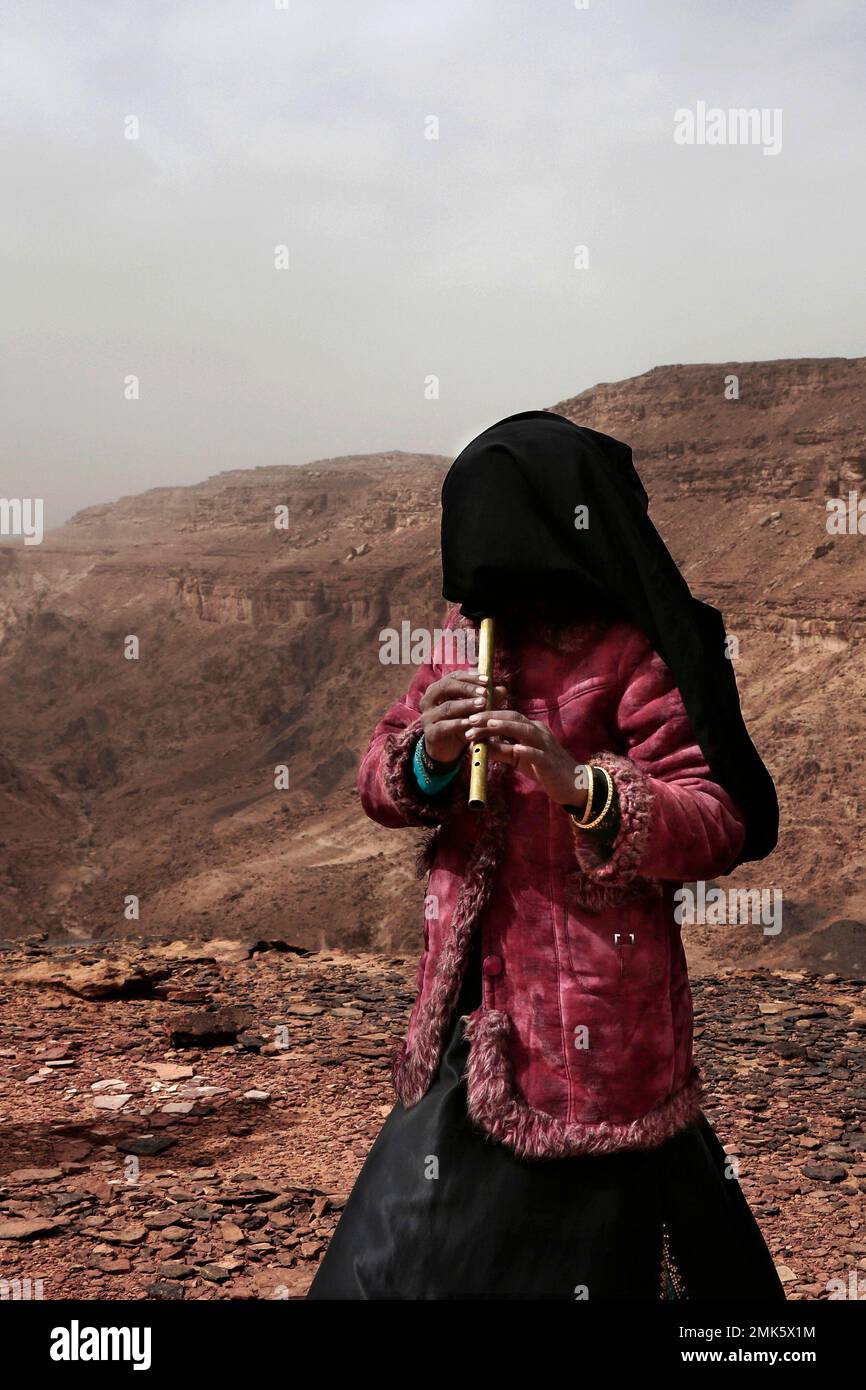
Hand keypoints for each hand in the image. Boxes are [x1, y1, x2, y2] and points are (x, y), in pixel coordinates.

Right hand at [418, 670, 507, 763]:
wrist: (447, 750)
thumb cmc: (461, 724)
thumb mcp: (474, 710)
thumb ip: (487, 699)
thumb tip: (502, 690)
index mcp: (438, 689)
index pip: (453, 677)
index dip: (470, 678)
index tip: (487, 681)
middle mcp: (428, 700)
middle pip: (446, 687)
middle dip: (467, 689)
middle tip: (485, 693)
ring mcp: (427, 716)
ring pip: (447, 707)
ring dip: (466, 705)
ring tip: (482, 705)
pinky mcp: (430, 733)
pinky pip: (444, 726)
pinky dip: (458, 724)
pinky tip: (470, 723)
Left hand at [464, 708, 587, 809]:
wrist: (572, 784)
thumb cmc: (543, 769)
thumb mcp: (518, 758)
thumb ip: (501, 750)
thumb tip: (479, 745)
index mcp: (531, 729)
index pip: (508, 716)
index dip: (489, 715)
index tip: (469, 717)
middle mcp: (538, 732)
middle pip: (514, 718)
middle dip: (492, 717)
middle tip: (471, 719)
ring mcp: (545, 746)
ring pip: (526, 731)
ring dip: (507, 727)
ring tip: (489, 724)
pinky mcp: (550, 762)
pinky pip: (538, 754)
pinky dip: (527, 750)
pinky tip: (516, 748)